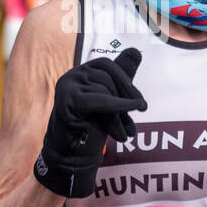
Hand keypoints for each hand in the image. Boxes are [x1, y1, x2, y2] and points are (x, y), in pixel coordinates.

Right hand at [34, 47, 146, 197]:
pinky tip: (135, 109)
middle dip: (124, 102)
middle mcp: (72, 75)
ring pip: (104, 91)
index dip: (126, 82)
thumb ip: (122, 77)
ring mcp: (67, 86)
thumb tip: (136, 51)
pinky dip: (118, 105)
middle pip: (107, 79)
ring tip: (123, 135)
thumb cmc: (92, 127)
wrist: (72, 156)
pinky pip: (99, 99)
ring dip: (118, 116)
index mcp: (82, 72)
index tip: (140, 104)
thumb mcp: (112, 100)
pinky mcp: (66, 101)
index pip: (107, 66)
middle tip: (131, 127)